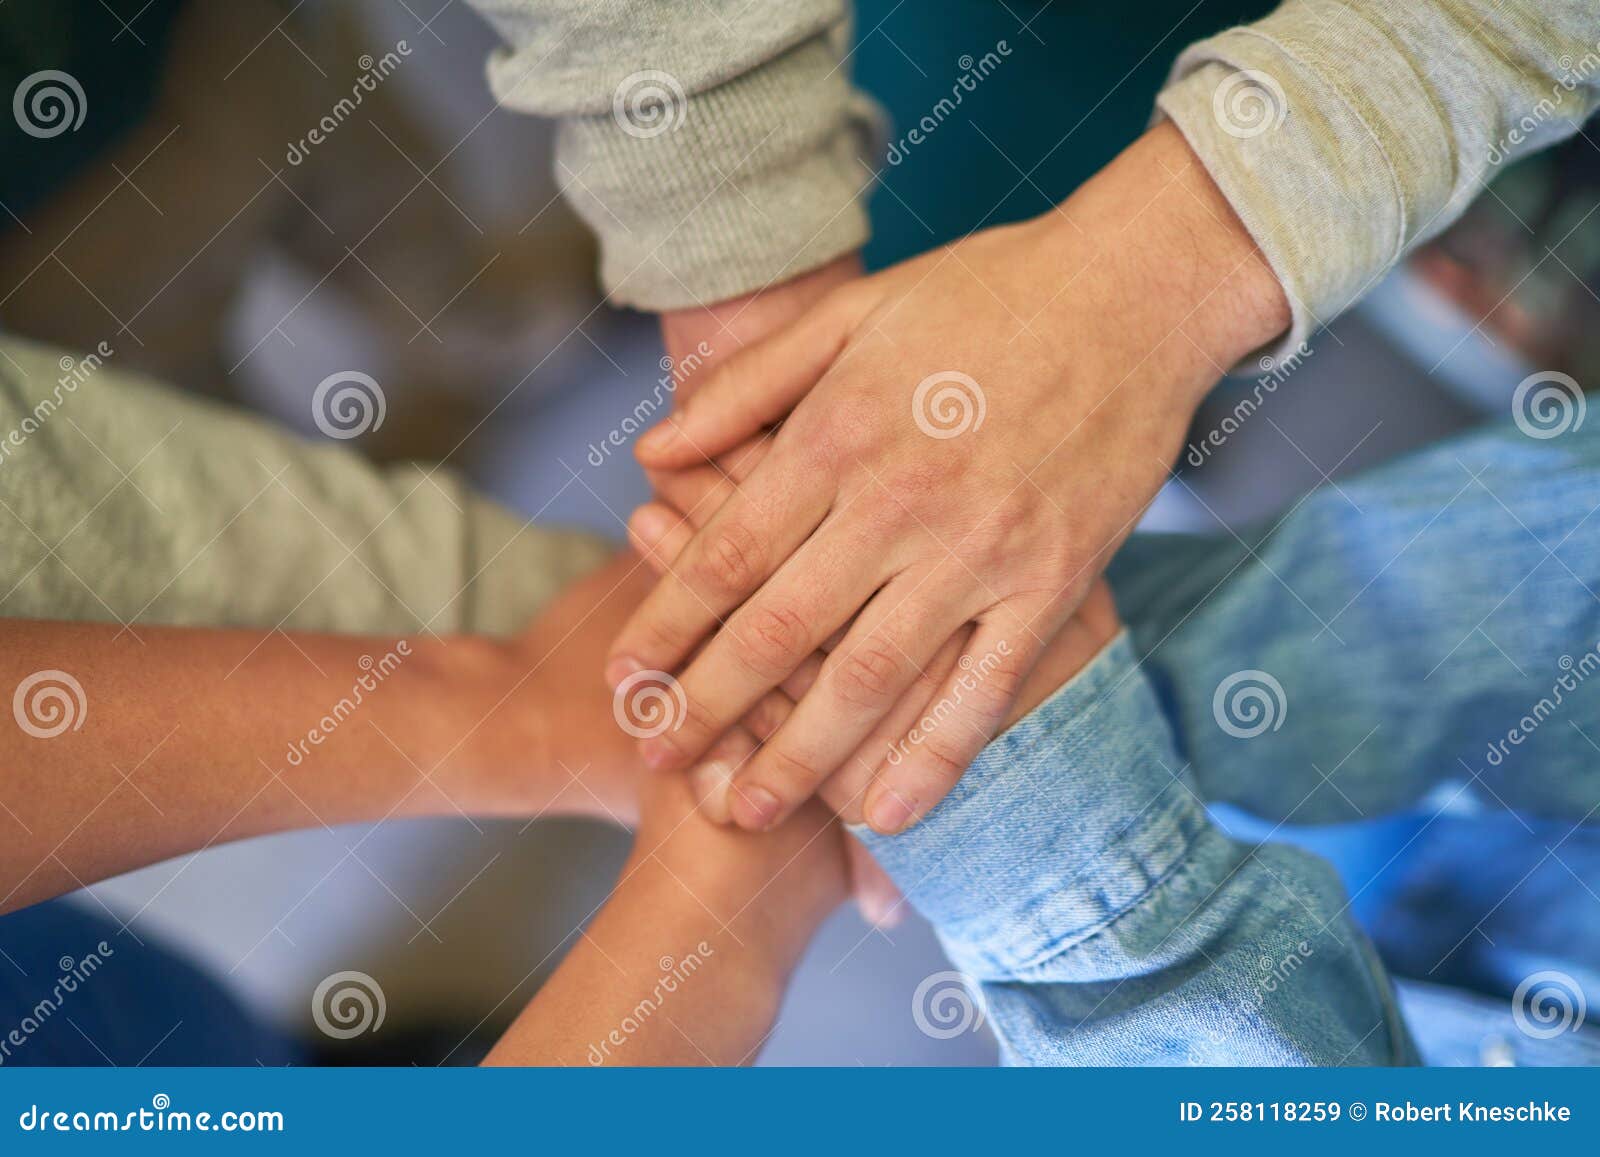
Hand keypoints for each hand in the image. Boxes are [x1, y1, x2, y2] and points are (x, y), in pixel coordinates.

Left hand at [612, 122, 1289, 834]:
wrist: (1137, 289)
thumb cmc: (985, 294)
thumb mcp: (851, 313)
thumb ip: (745, 386)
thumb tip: (650, 453)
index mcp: (838, 433)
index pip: (726, 556)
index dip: (664, 626)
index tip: (622, 680)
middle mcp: (898, 503)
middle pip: (778, 630)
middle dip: (706, 706)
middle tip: (657, 758)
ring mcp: (980, 550)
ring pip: (868, 677)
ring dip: (799, 756)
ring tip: (745, 811)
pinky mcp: (1053, 581)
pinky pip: (985, 688)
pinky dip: (935, 758)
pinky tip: (885, 814)